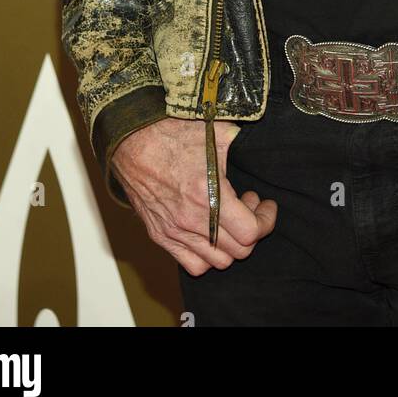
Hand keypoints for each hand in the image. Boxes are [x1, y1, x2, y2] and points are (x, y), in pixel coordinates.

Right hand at [111, 118, 277, 275]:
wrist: (131, 140)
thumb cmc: (171, 132)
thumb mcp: (216, 131)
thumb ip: (241, 143)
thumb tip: (260, 145)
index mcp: (208, 194)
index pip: (250, 232)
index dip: (266, 220)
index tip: (265, 205)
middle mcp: (191, 219)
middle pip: (238, 251)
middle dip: (252, 229)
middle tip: (248, 207)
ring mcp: (174, 231)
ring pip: (217, 262)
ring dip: (231, 244)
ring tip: (229, 219)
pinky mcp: (160, 235)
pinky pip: (192, 265)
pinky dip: (207, 256)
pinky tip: (209, 232)